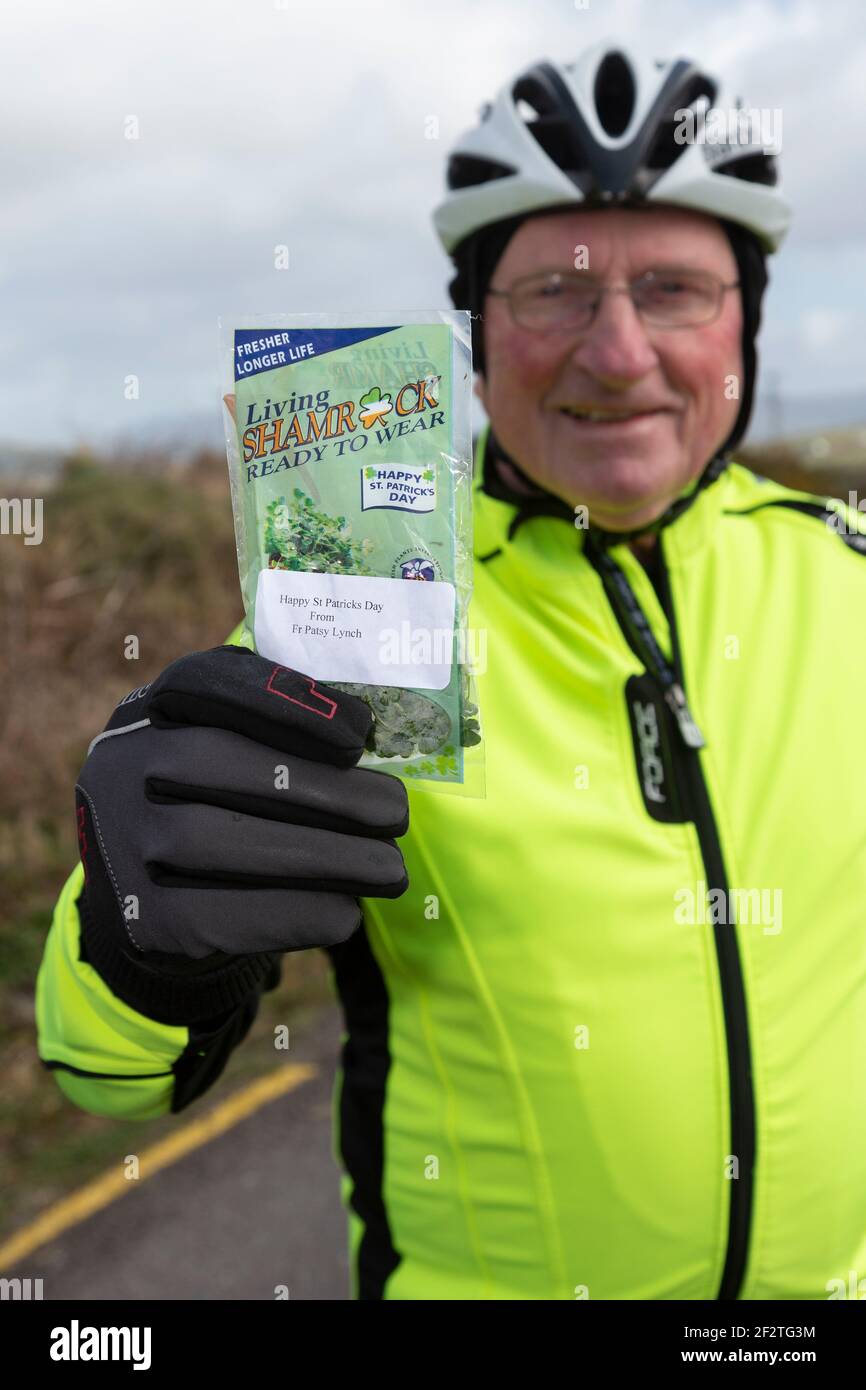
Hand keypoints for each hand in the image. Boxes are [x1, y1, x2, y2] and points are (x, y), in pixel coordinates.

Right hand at [74, 645, 408, 1020]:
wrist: (147, 891)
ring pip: (220, 843)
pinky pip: (220, 914)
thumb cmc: (215, 799)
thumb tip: (368, 734)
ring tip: (388, 868)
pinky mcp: (139, 917)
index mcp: (150, 709)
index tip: (358, 733)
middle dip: (321, 790)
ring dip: (321, 857)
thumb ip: (280, 723)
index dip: (282, 702)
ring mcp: (121, 844)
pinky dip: (293, 913)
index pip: (203, 683)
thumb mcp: (227, 742)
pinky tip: (345, 912)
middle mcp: (121, 768)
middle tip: (395, 812)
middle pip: (218, 766)